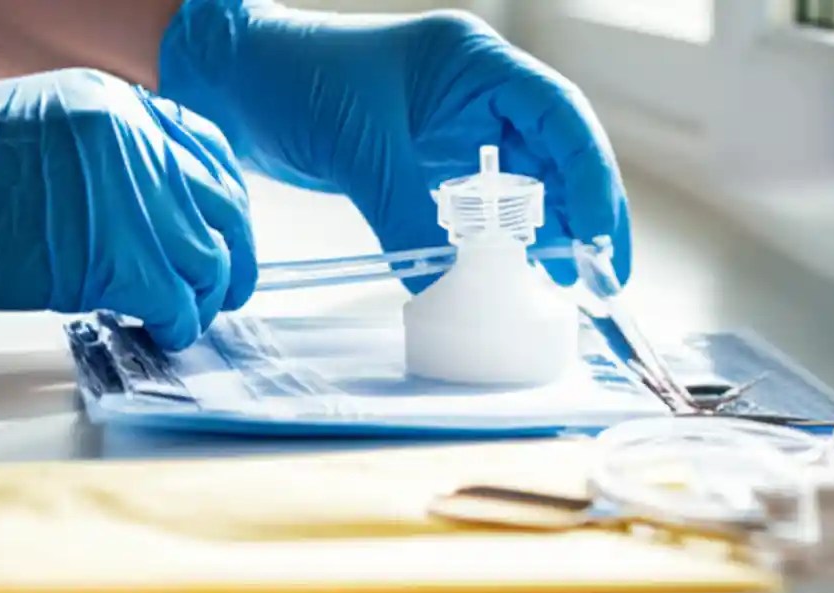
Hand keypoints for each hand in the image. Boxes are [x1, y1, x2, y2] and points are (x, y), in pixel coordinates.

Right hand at [0, 68, 255, 349]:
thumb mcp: (48, 128)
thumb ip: (111, 156)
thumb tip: (152, 207)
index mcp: (122, 108)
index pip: (209, 154)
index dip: (226, 201)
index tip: (225, 228)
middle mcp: (141, 146)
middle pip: (225, 209)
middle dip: (232, 256)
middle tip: (224, 288)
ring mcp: (137, 202)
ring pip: (210, 262)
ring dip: (203, 299)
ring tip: (184, 316)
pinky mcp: (123, 261)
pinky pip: (179, 305)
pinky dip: (178, 327)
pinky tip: (162, 333)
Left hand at [159, 1, 630, 287]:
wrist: (232, 81)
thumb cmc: (293, 80)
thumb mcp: (361, 149)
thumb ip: (411, 215)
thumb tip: (453, 285)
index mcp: (474, 66)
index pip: (559, 118)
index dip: (591, 179)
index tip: (602, 240)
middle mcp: (475, 94)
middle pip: (553, 154)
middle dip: (581, 214)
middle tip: (597, 277)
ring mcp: (453, 128)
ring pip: (521, 182)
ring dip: (543, 231)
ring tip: (561, 283)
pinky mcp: (427, 160)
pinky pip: (478, 204)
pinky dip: (494, 238)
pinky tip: (507, 272)